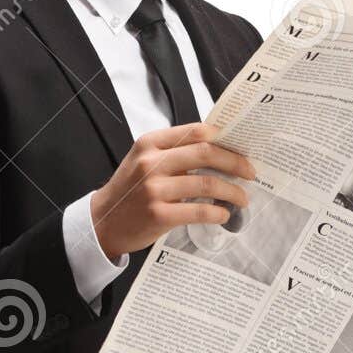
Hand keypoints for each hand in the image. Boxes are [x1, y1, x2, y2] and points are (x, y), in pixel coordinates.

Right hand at [90, 122, 255, 257]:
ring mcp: (154, 189)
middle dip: (235, 162)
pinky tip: (223, 214)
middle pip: (206, 153)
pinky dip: (217, 212)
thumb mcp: (144, 160)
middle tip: (250, 172)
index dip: (224, 138)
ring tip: (242, 198)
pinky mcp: (158, 214)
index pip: (196, 131)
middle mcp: (151, 162)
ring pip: (207, 183)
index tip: (241, 148)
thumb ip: (174, 152)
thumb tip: (218, 148)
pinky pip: (199, 210)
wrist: (102, 221)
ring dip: (232, 191)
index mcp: (150, 143)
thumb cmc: (129, 190)